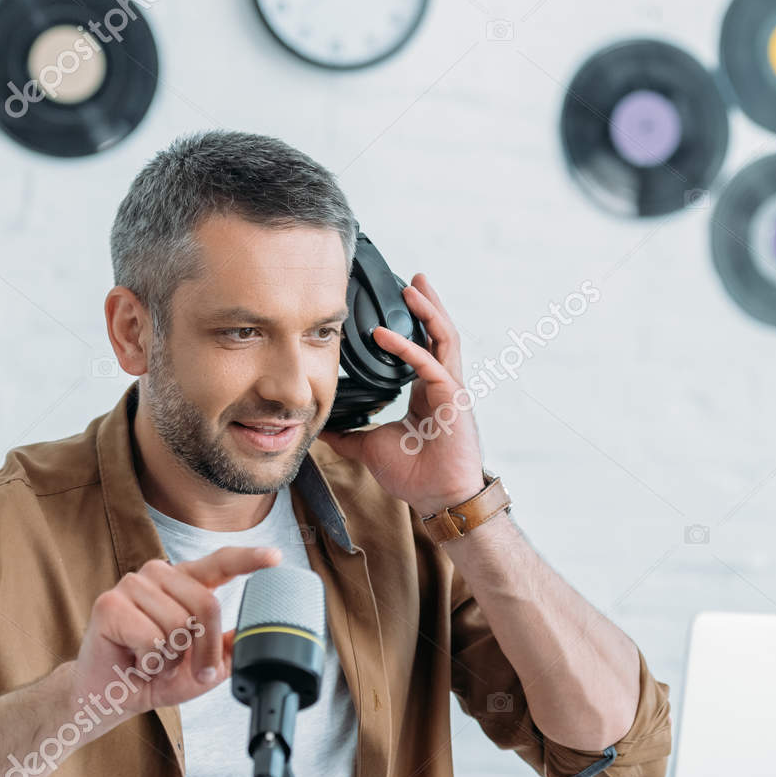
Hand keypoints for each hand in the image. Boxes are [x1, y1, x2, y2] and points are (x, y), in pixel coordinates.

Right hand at [73, 545, 282, 715]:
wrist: (110, 696)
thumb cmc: (154, 675)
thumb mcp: (203, 667)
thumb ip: (228, 649)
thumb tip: (254, 636)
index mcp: (186, 583)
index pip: (221, 562)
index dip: (248, 559)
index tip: (275, 558)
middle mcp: (160, 576)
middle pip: (205, 603)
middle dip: (204, 649)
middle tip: (190, 670)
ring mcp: (133, 585)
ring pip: (177, 624)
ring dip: (171, 658)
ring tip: (154, 661)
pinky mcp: (109, 604)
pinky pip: (151, 638)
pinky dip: (150, 661)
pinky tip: (136, 661)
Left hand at [317, 273, 485, 514]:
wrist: (438, 497)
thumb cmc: (415, 475)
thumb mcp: (370, 447)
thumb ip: (349, 434)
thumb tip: (323, 429)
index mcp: (426, 393)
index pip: (423, 348)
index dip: (412, 325)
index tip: (395, 305)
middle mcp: (442, 386)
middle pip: (439, 334)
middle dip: (428, 304)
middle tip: (413, 278)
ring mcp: (450, 390)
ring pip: (443, 338)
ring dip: (428, 310)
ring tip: (411, 288)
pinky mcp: (452, 398)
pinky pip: (429, 364)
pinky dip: (407, 347)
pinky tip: (384, 335)